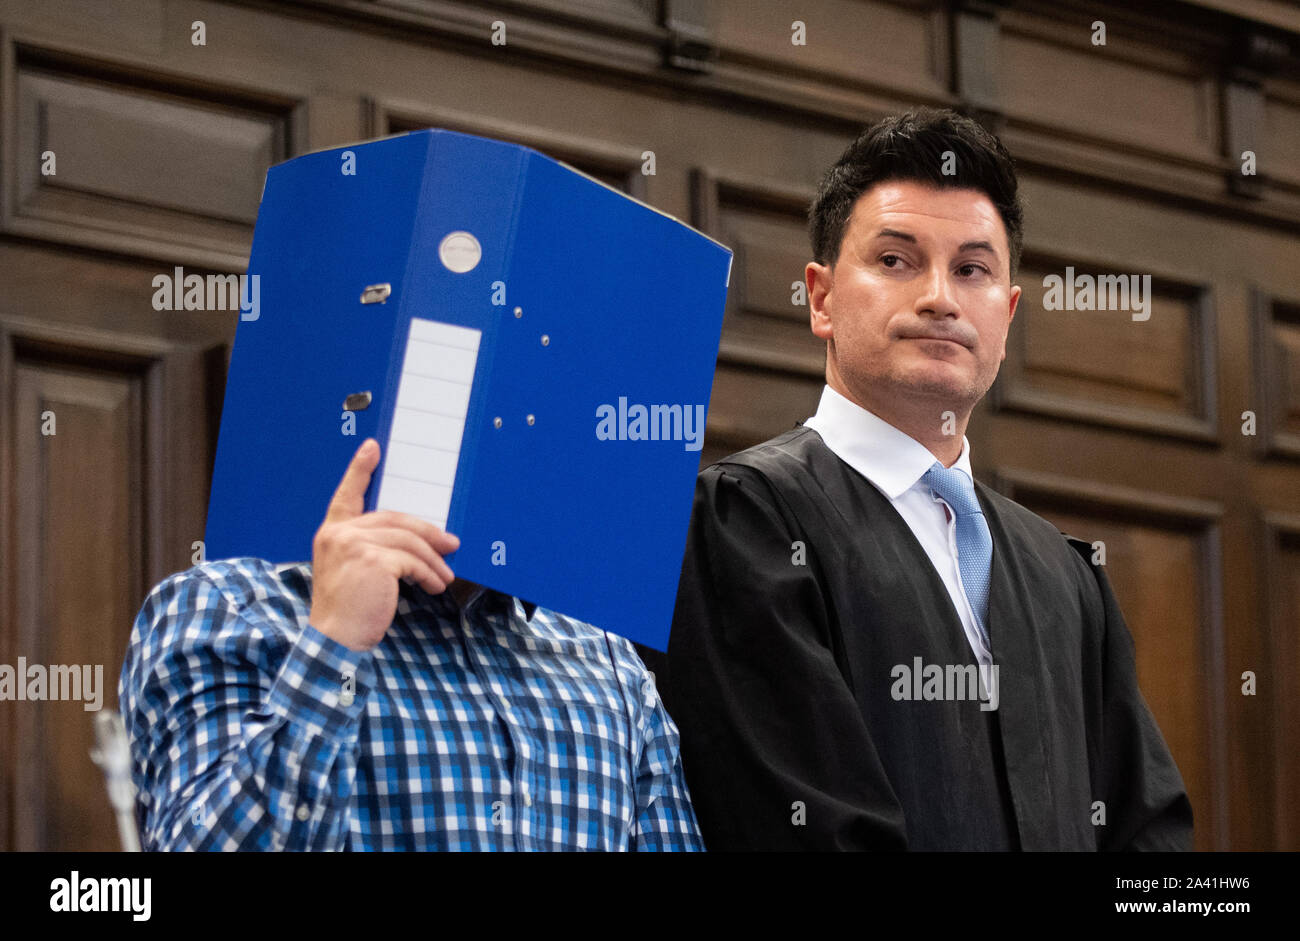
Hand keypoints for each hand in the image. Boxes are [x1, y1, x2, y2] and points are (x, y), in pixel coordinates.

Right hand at [309, 439, 458, 651]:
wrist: (335, 639)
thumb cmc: (348, 610)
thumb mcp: (354, 572)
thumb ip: (374, 550)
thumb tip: (423, 542)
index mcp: (331, 533)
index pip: (346, 495)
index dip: (360, 470)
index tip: (372, 448)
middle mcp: (339, 533)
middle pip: (393, 519)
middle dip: (427, 532)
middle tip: (451, 545)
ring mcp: (353, 544)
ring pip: (407, 541)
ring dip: (433, 560)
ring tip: (445, 577)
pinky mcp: (373, 559)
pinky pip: (411, 560)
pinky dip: (428, 574)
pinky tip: (434, 586)